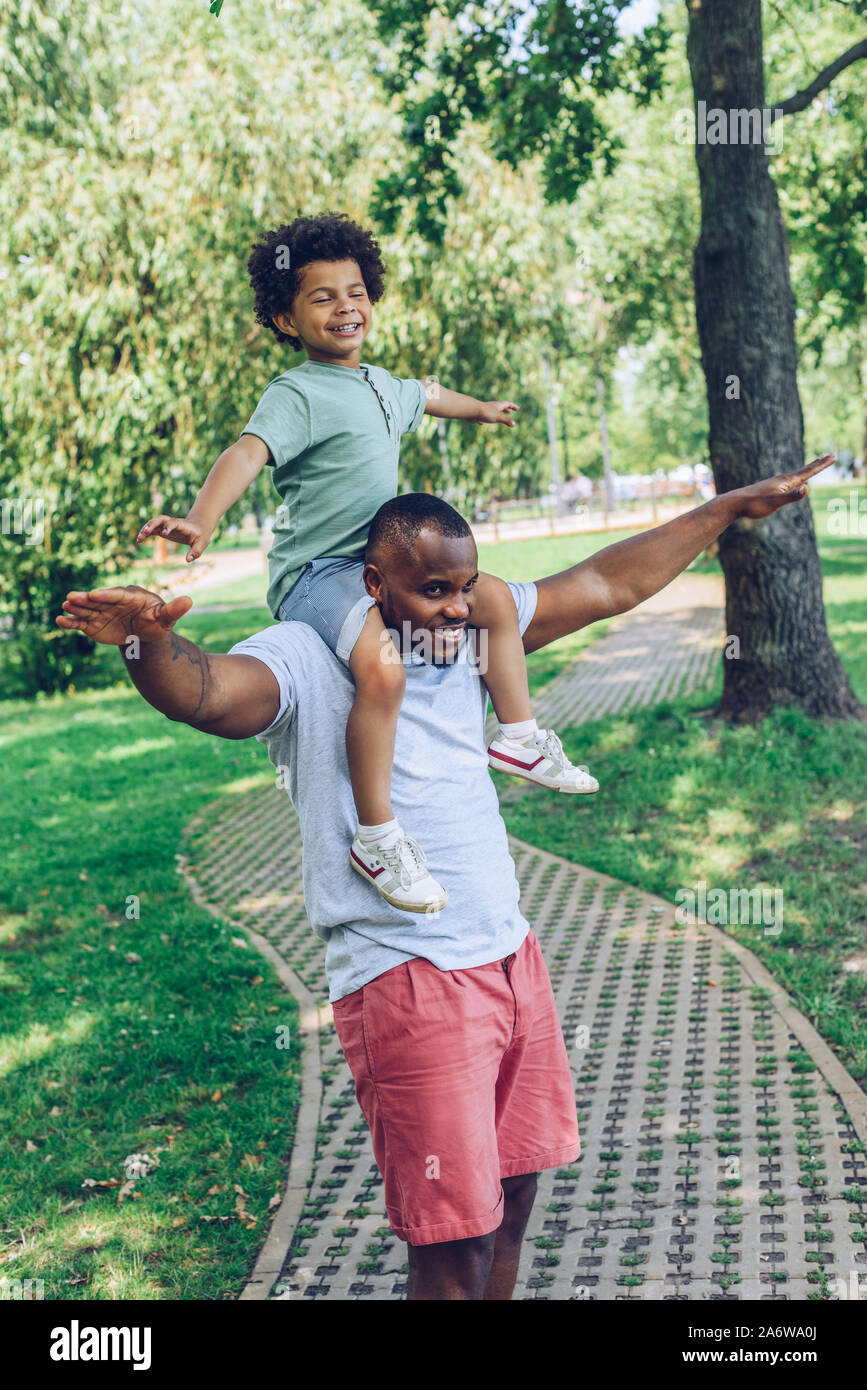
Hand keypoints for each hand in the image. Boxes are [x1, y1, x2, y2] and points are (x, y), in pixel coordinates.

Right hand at [56, 586, 192, 646]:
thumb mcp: (166, 618)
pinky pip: (82, 623)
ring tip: (64, 606)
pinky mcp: (94, 624)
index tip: (95, 594)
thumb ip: (173, 611)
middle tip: (71, 596)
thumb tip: (189, 601)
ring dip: (75, 608)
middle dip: (85, 599)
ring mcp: (102, 612)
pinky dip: (71, 622)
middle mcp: (113, 602)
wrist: (145, 632)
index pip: (117, 595)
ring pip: (87, 610)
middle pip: (98, 600)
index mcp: (130, 597)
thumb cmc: (157, 621)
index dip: (106, 595)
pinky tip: (60, 621)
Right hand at [136, 515, 212, 560]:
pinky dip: (145, 533)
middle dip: (153, 524)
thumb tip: (188, 560)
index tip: (164, 533)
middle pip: (160, 518)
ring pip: (154, 522)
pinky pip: (152, 529)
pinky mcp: (163, 530)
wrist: (198, 528)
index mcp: (182, 525)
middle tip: (146, 532)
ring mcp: (167, 525)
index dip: (169, 526)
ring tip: (139, 538)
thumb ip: (196, 551)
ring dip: (146, 528)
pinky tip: (139, 540)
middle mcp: (173, 523)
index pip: (174, 522)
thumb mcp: (202, 543)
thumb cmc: (201, 536)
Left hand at [470, 401, 519, 426]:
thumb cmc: (486, 413)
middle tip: (510, 411)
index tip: (517, 408)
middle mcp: (492, 406)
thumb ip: (506, 420)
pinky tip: (482, 423)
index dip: (513, 406)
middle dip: (506, 409)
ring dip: (497, 414)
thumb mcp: (498, 417)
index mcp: (498, 405)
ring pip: (492, 411)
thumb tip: (514, 424)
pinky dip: (485, 419)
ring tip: (498, 417)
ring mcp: (485, 410)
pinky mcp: (478, 415)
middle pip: (500, 407)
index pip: (507, 404)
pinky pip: (482, 417)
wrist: (471, 411)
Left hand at [733, 453, 834, 518]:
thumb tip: (807, 488)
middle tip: (830, 455)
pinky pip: (788, 481)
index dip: (822, 465)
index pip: (808, 471)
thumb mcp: (775, 502)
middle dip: (818, 463)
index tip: (833, 456)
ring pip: (796, 474)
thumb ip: (791, 497)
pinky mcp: (770, 488)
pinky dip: (797, 477)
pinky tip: (794, 481)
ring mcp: (776, 483)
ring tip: (815, 465)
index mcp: (786, 481)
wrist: (735, 503)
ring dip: (808, 469)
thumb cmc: (755, 504)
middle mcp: (782, 479)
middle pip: (804, 470)